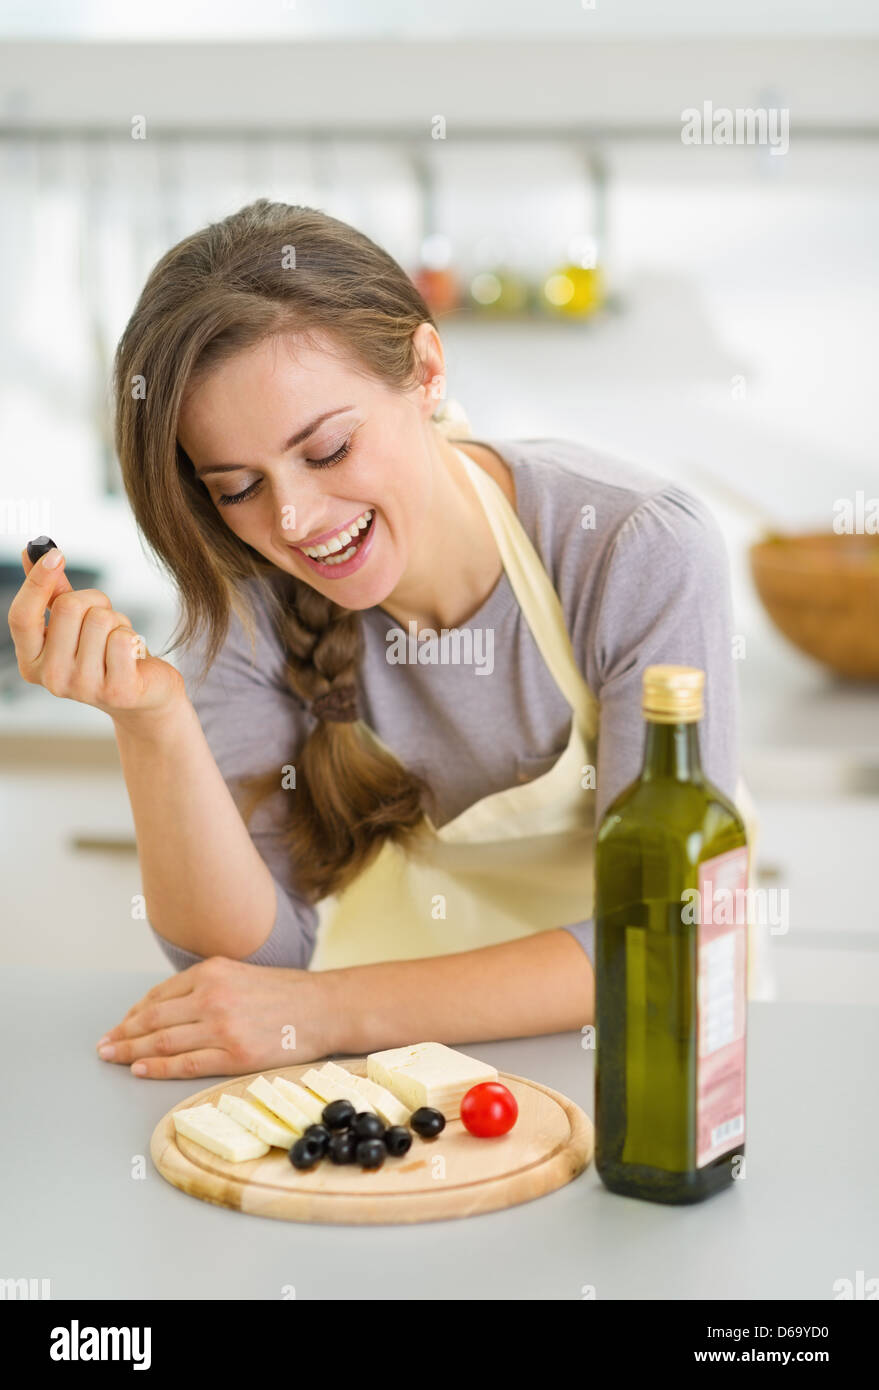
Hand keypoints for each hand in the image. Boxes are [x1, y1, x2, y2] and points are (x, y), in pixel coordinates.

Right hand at [9, 546, 183, 718]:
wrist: (143, 695)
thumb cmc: (105, 653)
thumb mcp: (74, 624)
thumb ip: (51, 591)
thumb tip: (33, 550)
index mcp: (32, 662)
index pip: (21, 616)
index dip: (36, 581)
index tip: (55, 554)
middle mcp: (52, 678)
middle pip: (68, 607)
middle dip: (94, 601)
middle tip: (105, 621)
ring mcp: (83, 688)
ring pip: (100, 619)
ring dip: (117, 621)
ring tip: (118, 642)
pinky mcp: (116, 691)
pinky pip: (123, 638)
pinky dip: (133, 637)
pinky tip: (132, 656)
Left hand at [96, 957, 334, 1078]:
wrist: (327, 1008)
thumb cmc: (288, 994)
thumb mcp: (242, 975)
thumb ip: (208, 986)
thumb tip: (170, 1008)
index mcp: (213, 971)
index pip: (159, 995)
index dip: (134, 1013)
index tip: (120, 1025)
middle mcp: (213, 996)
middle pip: (154, 1018)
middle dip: (123, 1033)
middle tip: (103, 1046)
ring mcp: (223, 1026)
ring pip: (163, 1041)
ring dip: (132, 1050)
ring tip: (113, 1058)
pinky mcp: (235, 1054)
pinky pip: (186, 1063)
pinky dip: (158, 1067)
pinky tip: (141, 1069)